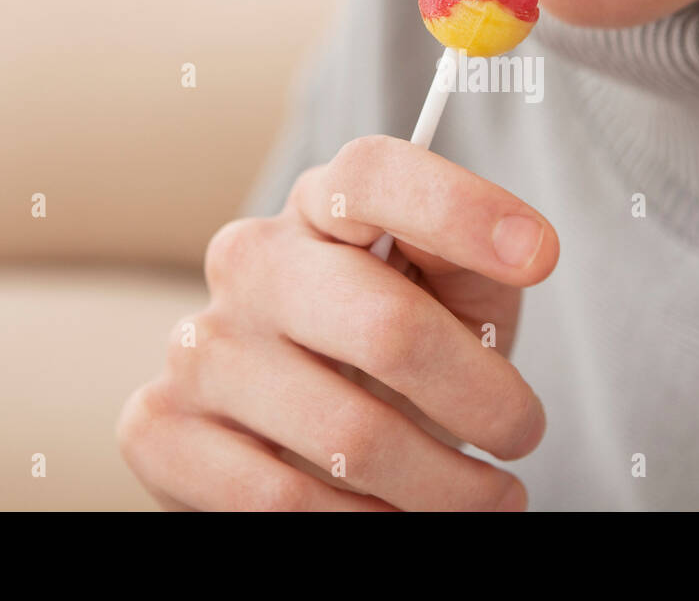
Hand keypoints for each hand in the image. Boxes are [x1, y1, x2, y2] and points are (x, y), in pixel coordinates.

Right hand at [117, 135, 558, 510]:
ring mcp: (200, 343)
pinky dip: (362, 524)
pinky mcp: (160, 426)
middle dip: (484, 399)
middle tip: (524, 433)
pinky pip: (277, 503)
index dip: (460, 208)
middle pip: (386, 325)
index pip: (374, 173)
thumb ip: (474, 260)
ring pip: (348, 438)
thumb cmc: (401, 342)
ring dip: (443, 487)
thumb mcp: (450, 290)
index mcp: (322, 205)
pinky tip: (398, 517)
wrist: (307, 419)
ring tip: (485, 496)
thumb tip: (523, 250)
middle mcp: (252, 260)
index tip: (539, 255)